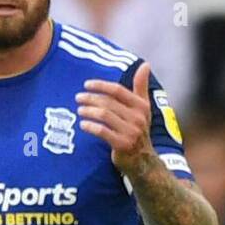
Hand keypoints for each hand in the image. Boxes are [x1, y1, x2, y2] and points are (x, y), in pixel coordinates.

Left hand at [76, 60, 154, 174]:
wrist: (143, 161)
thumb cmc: (139, 130)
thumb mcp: (143, 108)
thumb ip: (141, 86)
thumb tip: (146, 64)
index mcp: (141, 106)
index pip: (118, 90)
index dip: (101, 85)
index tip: (86, 84)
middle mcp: (137, 118)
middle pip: (108, 102)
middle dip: (91, 98)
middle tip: (78, 98)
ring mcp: (130, 132)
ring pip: (104, 115)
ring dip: (89, 111)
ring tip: (79, 110)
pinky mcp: (122, 145)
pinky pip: (102, 132)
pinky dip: (90, 127)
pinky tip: (83, 125)